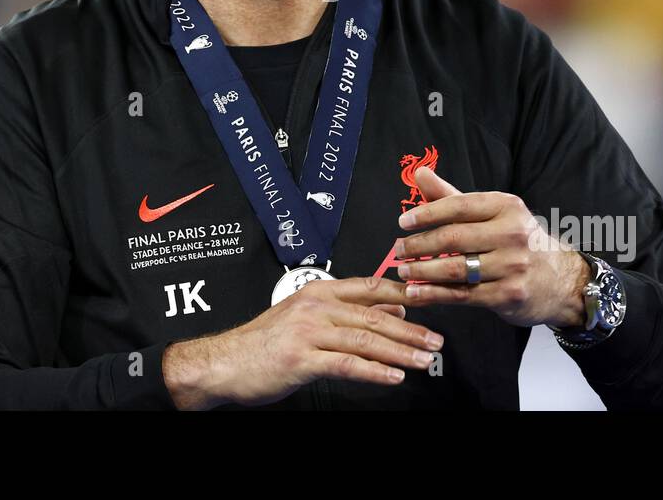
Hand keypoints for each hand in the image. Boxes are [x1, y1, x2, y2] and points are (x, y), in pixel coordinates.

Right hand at [161, 276, 443, 408]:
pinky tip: (394, 377)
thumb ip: (344, 312)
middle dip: (411, 330)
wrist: (225, 362)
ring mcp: (308, 332)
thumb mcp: (304, 316)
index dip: (403, 294)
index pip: (370, 286)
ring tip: (424, 360)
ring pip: (365, 339)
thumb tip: (390, 311)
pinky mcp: (302, 359)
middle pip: (374, 316)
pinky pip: (347, 365)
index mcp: (318, 291)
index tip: (430, 301)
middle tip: (436, 340)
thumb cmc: (264, 342)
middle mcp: (316, 306)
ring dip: (400, 351)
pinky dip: (375, 371)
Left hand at [393, 165, 588, 329]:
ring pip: (456, 268)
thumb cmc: (516, 241)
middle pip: (454, 238)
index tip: (402, 222)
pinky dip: (434, 294)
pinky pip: (462, 294)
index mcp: (506, 206)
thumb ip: (452, 196)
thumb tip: (419, 172)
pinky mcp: (508, 294)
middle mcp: (512, 233)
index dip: (426, 214)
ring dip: (423, 271)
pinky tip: (416, 292)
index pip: (458, 206)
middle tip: (398, 249)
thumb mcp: (492, 213)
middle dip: (419, 245)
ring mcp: (512, 266)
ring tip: (403, 271)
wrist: (560, 280)